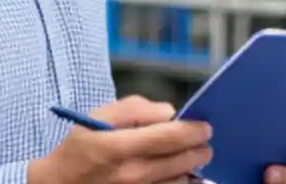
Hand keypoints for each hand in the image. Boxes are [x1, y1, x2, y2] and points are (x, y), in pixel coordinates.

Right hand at [28, 96, 212, 183]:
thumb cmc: (80, 147)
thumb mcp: (99, 117)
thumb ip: (135, 108)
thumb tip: (169, 113)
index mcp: (120, 147)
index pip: (170, 137)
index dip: (193, 131)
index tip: (205, 127)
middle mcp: (132, 174)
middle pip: (181, 161)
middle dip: (199, 149)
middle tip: (205, 141)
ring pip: (180, 181)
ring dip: (191, 168)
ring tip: (193, 156)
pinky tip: (180, 174)